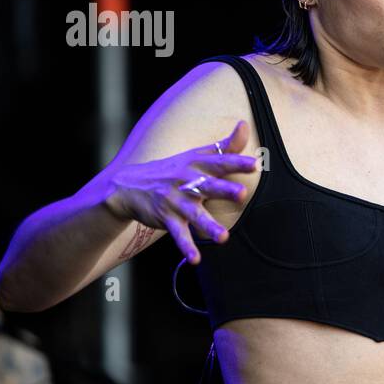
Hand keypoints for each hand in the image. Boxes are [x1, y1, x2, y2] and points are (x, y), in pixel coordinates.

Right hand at [103, 120, 259, 264]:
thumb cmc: (173, 170)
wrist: (128, 186)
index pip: (220, 162)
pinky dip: (186, 247)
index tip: (255, 164)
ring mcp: (175, 201)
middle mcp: (187, 181)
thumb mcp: (197, 155)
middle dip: (225, 190)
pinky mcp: (166, 218)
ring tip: (223, 237)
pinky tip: (196, 259)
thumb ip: (225, 146)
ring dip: (209, 225)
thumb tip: (245, 124)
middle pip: (208, 185)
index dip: (237, 162)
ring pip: (194, 214)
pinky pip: (178, 234)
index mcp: (197, 164)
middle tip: (242, 193)